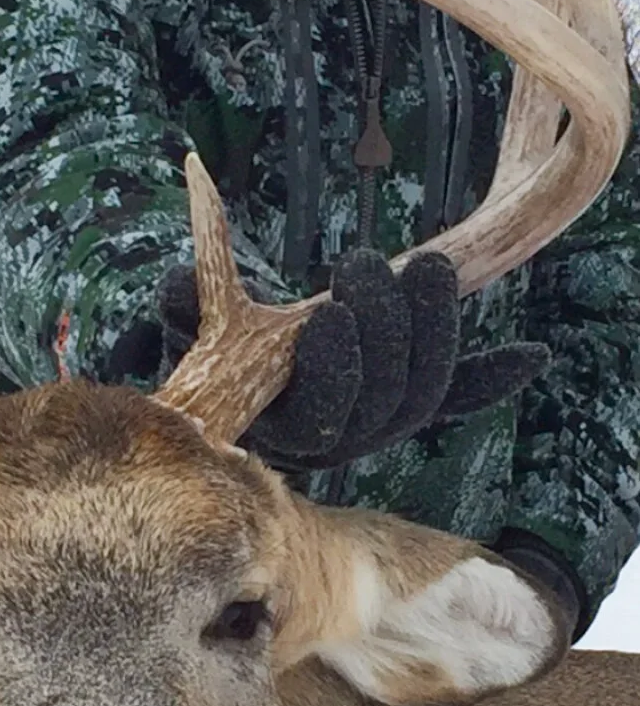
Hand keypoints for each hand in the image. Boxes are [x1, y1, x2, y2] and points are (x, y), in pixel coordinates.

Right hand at [158, 250, 549, 468]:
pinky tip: (530, 357)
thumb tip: (175, 286)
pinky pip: (458, 396)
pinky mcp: (412, 399)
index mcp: (290, 430)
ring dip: (433, 328)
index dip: (334, 369)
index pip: (328, 414)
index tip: (324, 315)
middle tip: (362, 267)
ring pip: (424, 391)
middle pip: (386, 398)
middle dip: (384, 328)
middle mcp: (346, 438)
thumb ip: (186, 305)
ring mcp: (384, 420)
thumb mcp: (191, 323)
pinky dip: (492, 376)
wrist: (238, 383)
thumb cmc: (210, 349)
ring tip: (424, 268)